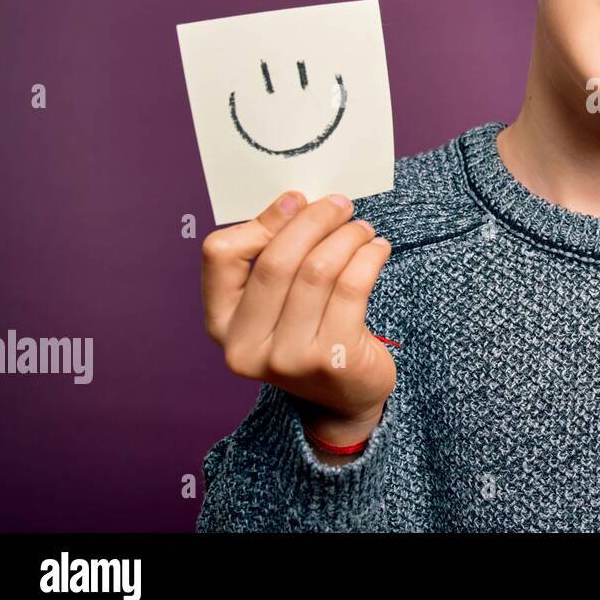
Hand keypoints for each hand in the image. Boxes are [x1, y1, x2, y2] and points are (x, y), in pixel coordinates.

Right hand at [201, 191, 396, 442]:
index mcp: (222, 322)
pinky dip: (368, 258)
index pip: (221, 255)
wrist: (344, 398)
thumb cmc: (309, 334)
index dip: (261, 221)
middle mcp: (246, 345)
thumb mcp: (277, 302)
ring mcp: (288, 358)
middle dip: (313, 221)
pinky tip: (378, 250)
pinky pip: (352, 288)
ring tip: (362, 229)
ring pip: (318, 271)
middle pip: (276, 261)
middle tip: (340, 204)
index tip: (296, 200)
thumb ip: (275, 256)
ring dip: (347, 238)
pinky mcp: (332, 359)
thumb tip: (296, 201)